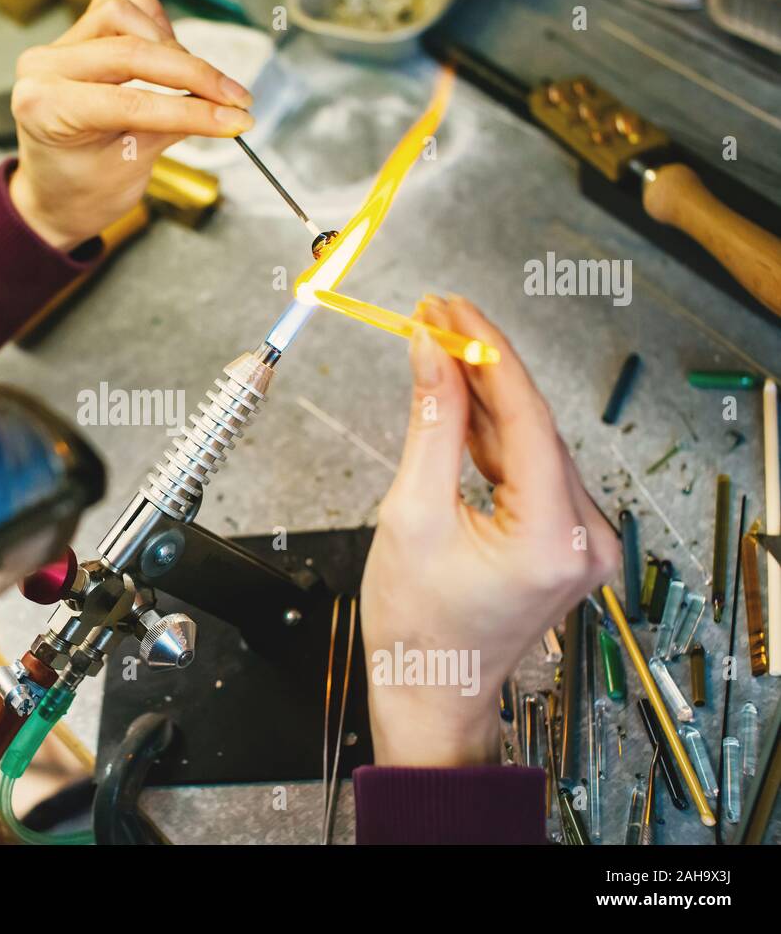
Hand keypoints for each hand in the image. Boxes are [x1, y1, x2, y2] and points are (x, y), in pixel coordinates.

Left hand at [8, 0, 253, 250]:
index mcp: (45, 108)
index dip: (191, 109)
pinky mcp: (78, 35)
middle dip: (193, 74)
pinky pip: (124, 9)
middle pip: (132, 49)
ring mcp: (60, 46)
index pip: (132, 101)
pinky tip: (171, 58)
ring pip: (127, 15)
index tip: (235, 119)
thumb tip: (223, 109)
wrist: (54, 195)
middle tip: (236, 100)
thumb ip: (171, 130)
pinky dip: (156, 27)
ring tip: (198, 83)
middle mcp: (45, 67)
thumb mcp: (128, 170)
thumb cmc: (81, 191)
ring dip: (172, 47)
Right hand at [360, 296, 618, 767]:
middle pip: (533, 425)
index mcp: (553, 538)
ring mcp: (583, 541)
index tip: (449, 309)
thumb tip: (431, 354)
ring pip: (532, 442)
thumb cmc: (418, 624)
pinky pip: (531, 469)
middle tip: (436, 317)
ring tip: (439, 347)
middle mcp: (585, 538)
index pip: (526, 416)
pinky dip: (494, 437)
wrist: (431, 687)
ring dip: (485, 397)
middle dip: (482, 366)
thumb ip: (430, 425)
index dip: (486, 351)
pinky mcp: (568, 541)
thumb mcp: (411, 515)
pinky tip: (463, 401)